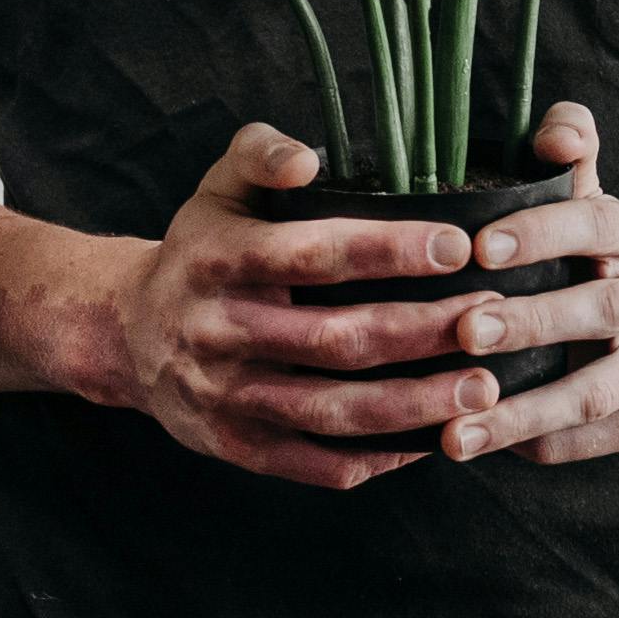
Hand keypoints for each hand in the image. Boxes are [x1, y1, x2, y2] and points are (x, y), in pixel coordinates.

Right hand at [97, 124, 501, 489]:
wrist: (126, 334)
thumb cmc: (201, 249)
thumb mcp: (217, 187)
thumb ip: (260, 154)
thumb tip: (307, 157)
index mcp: (220, 260)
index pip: (312, 253)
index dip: (387, 251)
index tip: (459, 246)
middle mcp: (219, 332)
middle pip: (333, 339)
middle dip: (421, 333)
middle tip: (492, 321)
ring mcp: (225, 397)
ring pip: (330, 411)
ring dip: (412, 406)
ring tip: (481, 390)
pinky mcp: (234, 446)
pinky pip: (311, 463)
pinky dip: (374, 459)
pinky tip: (432, 440)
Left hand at [435, 101, 618, 465]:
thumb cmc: (585, 254)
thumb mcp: (581, 195)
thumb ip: (568, 149)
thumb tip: (557, 136)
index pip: (599, 223)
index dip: (544, 232)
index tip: (480, 246)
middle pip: (603, 309)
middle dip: (532, 323)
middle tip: (463, 333)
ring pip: (597, 391)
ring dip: (525, 412)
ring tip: (456, 433)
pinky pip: (592, 437)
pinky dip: (539, 445)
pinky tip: (482, 446)